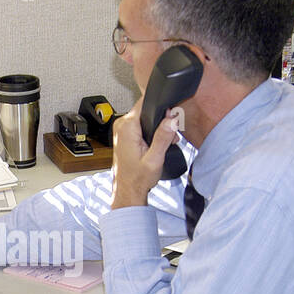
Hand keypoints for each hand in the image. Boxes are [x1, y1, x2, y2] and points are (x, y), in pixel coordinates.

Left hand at [111, 95, 181, 209]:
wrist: (128, 190)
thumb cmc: (137, 179)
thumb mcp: (154, 159)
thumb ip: (163, 138)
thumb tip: (171, 119)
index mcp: (127, 127)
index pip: (146, 103)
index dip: (161, 109)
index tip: (170, 118)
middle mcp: (122, 125)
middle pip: (147, 110)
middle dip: (161, 120)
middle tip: (169, 137)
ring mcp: (122, 130)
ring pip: (145, 118)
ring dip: (157, 128)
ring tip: (163, 143)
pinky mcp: (125, 135)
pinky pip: (141, 125)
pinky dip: (151, 132)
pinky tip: (156, 144)